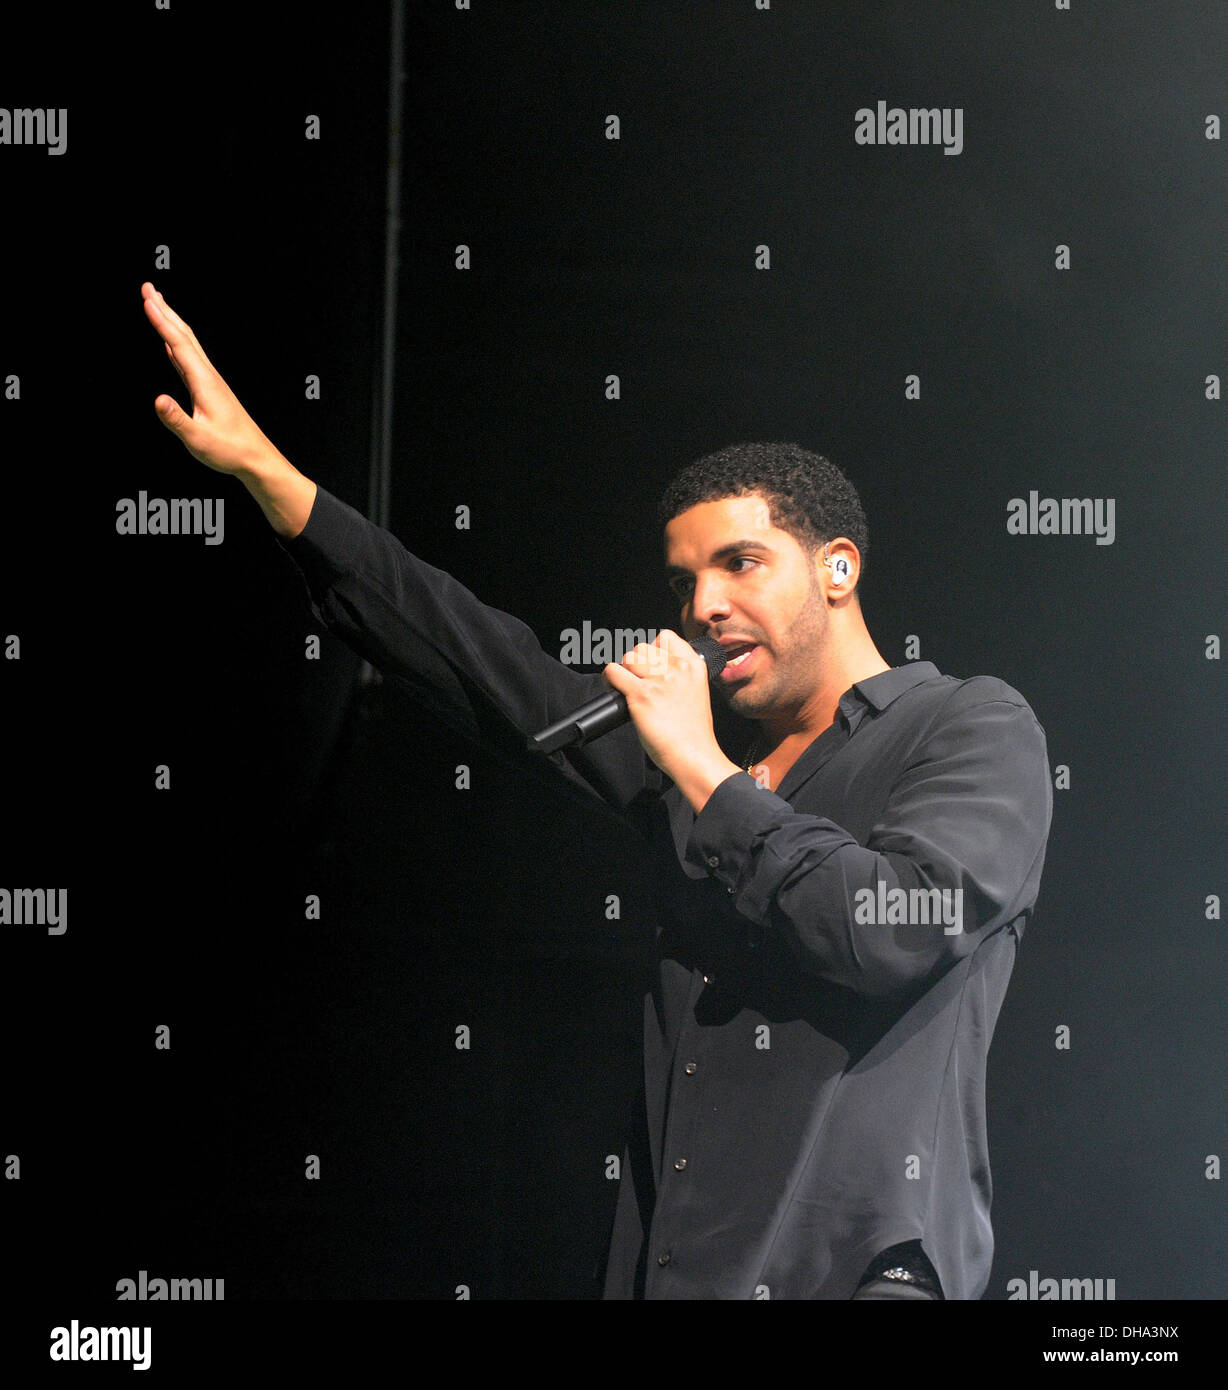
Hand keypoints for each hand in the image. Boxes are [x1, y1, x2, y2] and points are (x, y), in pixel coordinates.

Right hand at [142, 282, 284, 475]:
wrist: (256, 458)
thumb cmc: (230, 450)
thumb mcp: (198, 440)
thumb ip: (176, 420)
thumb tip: (158, 400)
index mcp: (204, 383)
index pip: (179, 345)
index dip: (161, 322)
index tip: (147, 299)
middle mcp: (209, 377)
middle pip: (184, 336)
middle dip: (165, 310)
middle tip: (148, 287)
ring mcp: (211, 382)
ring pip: (188, 344)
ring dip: (171, 322)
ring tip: (157, 305)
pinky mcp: (210, 390)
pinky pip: (189, 360)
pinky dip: (177, 344)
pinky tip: (170, 343)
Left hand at [603, 631, 739, 811]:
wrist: (694, 755)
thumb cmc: (693, 732)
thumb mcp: (697, 691)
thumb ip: (680, 675)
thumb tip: (653, 668)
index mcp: (694, 665)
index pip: (665, 637)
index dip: (654, 650)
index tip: (651, 666)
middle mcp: (677, 668)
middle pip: (643, 647)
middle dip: (637, 663)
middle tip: (638, 681)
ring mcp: (659, 680)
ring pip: (628, 657)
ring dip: (625, 671)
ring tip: (628, 687)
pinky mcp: (641, 695)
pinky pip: (614, 672)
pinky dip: (609, 680)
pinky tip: (614, 690)